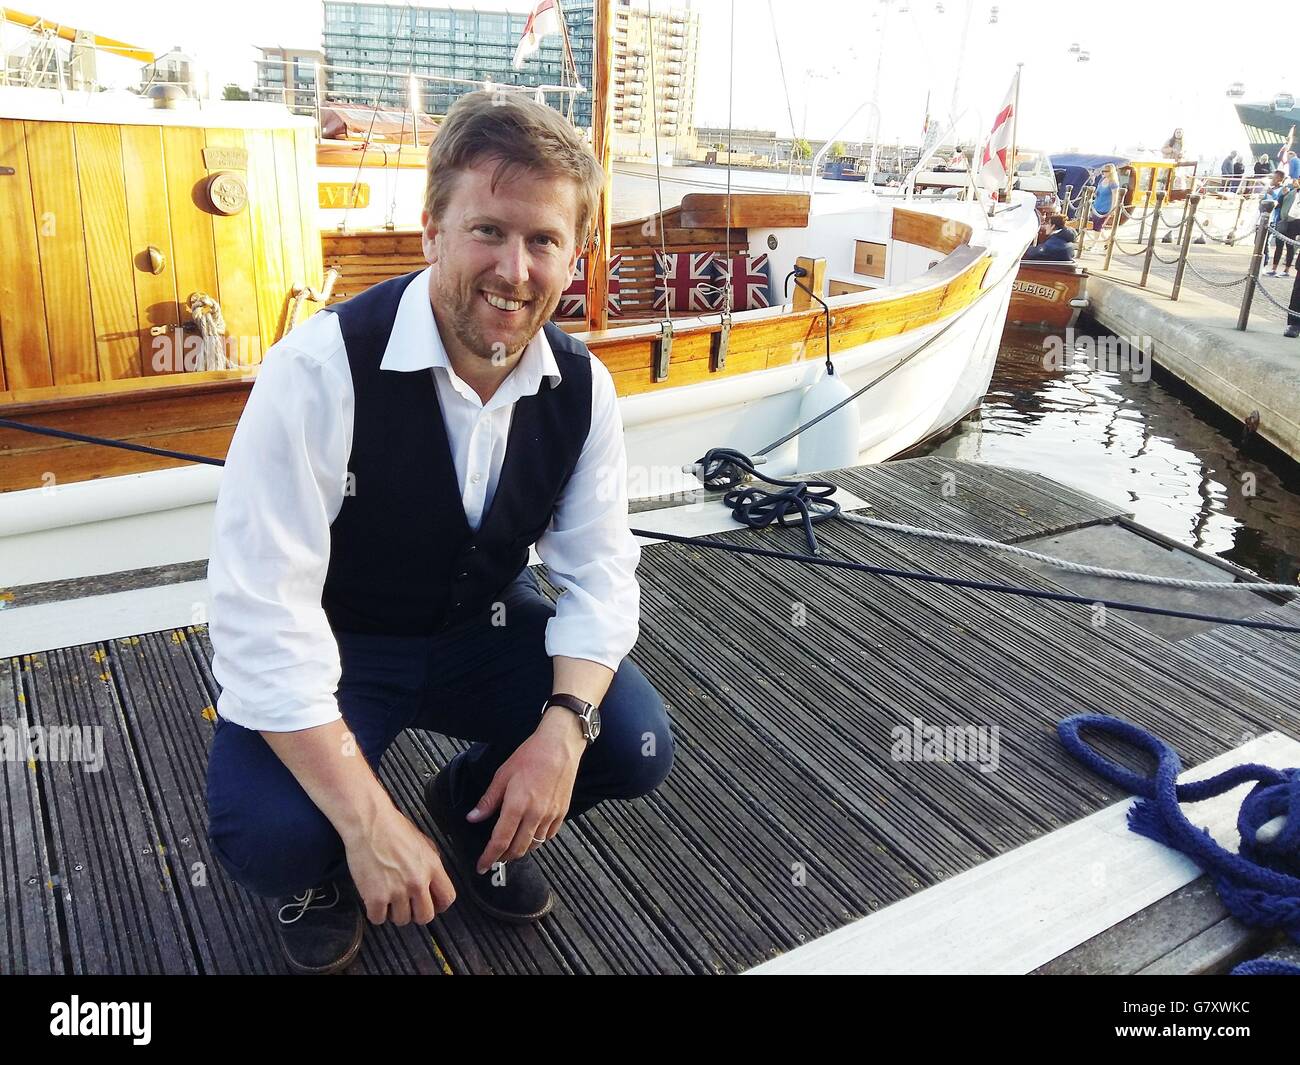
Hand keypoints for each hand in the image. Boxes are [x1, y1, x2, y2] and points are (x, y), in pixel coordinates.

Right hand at [344, 803, 455, 925]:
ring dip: (394, 913)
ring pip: (401, 920)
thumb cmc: (393, 828)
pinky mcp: (376, 898)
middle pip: (425, 916)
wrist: (369, 822)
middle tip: (407, 905)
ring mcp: (397, 891)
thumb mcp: (423, 843)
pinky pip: (378, 919)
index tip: (432, 905)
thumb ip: (431, 865)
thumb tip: (433, 883)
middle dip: (416, 914)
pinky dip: (375, 913)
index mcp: (432, 867)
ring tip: (388, 897)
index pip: (447, 898)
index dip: (439, 905)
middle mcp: (418, 882)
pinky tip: (374, 900)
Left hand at [467, 710, 585, 872]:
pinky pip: (548, 836)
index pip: (500, 841)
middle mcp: (535, 815)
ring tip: (510, 847)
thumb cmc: (529, 756)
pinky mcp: (562, 813)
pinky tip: (530, 834)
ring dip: (520, 850)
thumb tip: (473, 818)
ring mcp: (551, 815)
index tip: (481, 866)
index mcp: (517, 806)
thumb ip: (488, 801)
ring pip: (534, 845)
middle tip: (494, 857)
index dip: (489, 857)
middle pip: (517, 849)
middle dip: (503, 857)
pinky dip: (536, 840)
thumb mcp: (502, 775)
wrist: (560, 746)